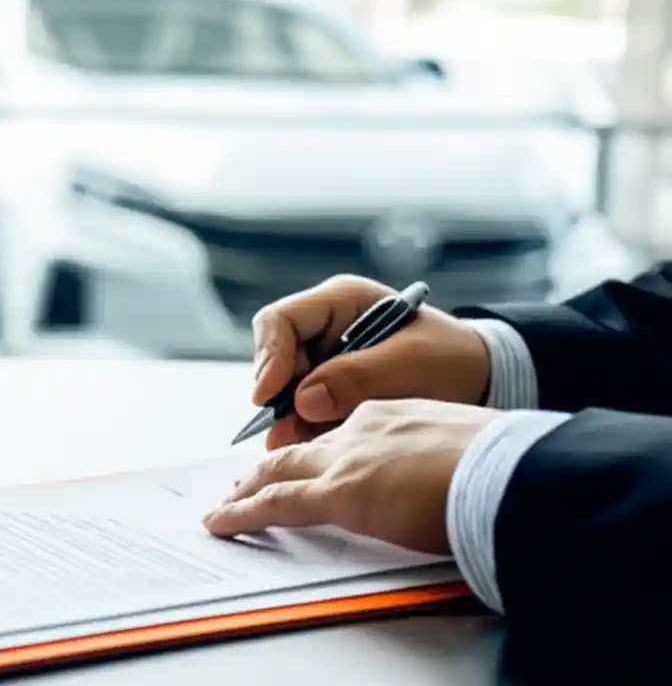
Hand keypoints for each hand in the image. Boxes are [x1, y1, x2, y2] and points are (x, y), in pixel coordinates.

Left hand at [204, 400, 498, 553]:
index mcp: (398, 415)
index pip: (346, 432)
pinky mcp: (338, 491)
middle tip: (248, 480)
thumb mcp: (472, 453)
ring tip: (226, 505)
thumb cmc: (510, 465)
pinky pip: (276, 503)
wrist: (512, 469)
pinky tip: (221, 522)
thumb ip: (448, 463)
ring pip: (279, 471)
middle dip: (271, 465)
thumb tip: (460, 484)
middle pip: (303, 446)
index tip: (313, 463)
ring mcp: (347, 458)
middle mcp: (364, 427)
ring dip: (248, 489)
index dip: (321, 449)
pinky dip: (242, 513)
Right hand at [251, 275, 490, 449]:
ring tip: (310, 442)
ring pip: (284, 391)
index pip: (281, 320)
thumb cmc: (452, 358)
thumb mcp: (412, 363)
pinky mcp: (328, 391)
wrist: (479, 381)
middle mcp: (323, 328)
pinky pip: (301, 413)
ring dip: (292, 419)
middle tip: (288, 432)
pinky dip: (307, 431)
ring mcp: (323, 360)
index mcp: (341, 301)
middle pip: (275, 359)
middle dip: (280, 396)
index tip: (268, 396)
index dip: (269, 357)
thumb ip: (357, 377)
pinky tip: (323, 445)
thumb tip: (303, 400)